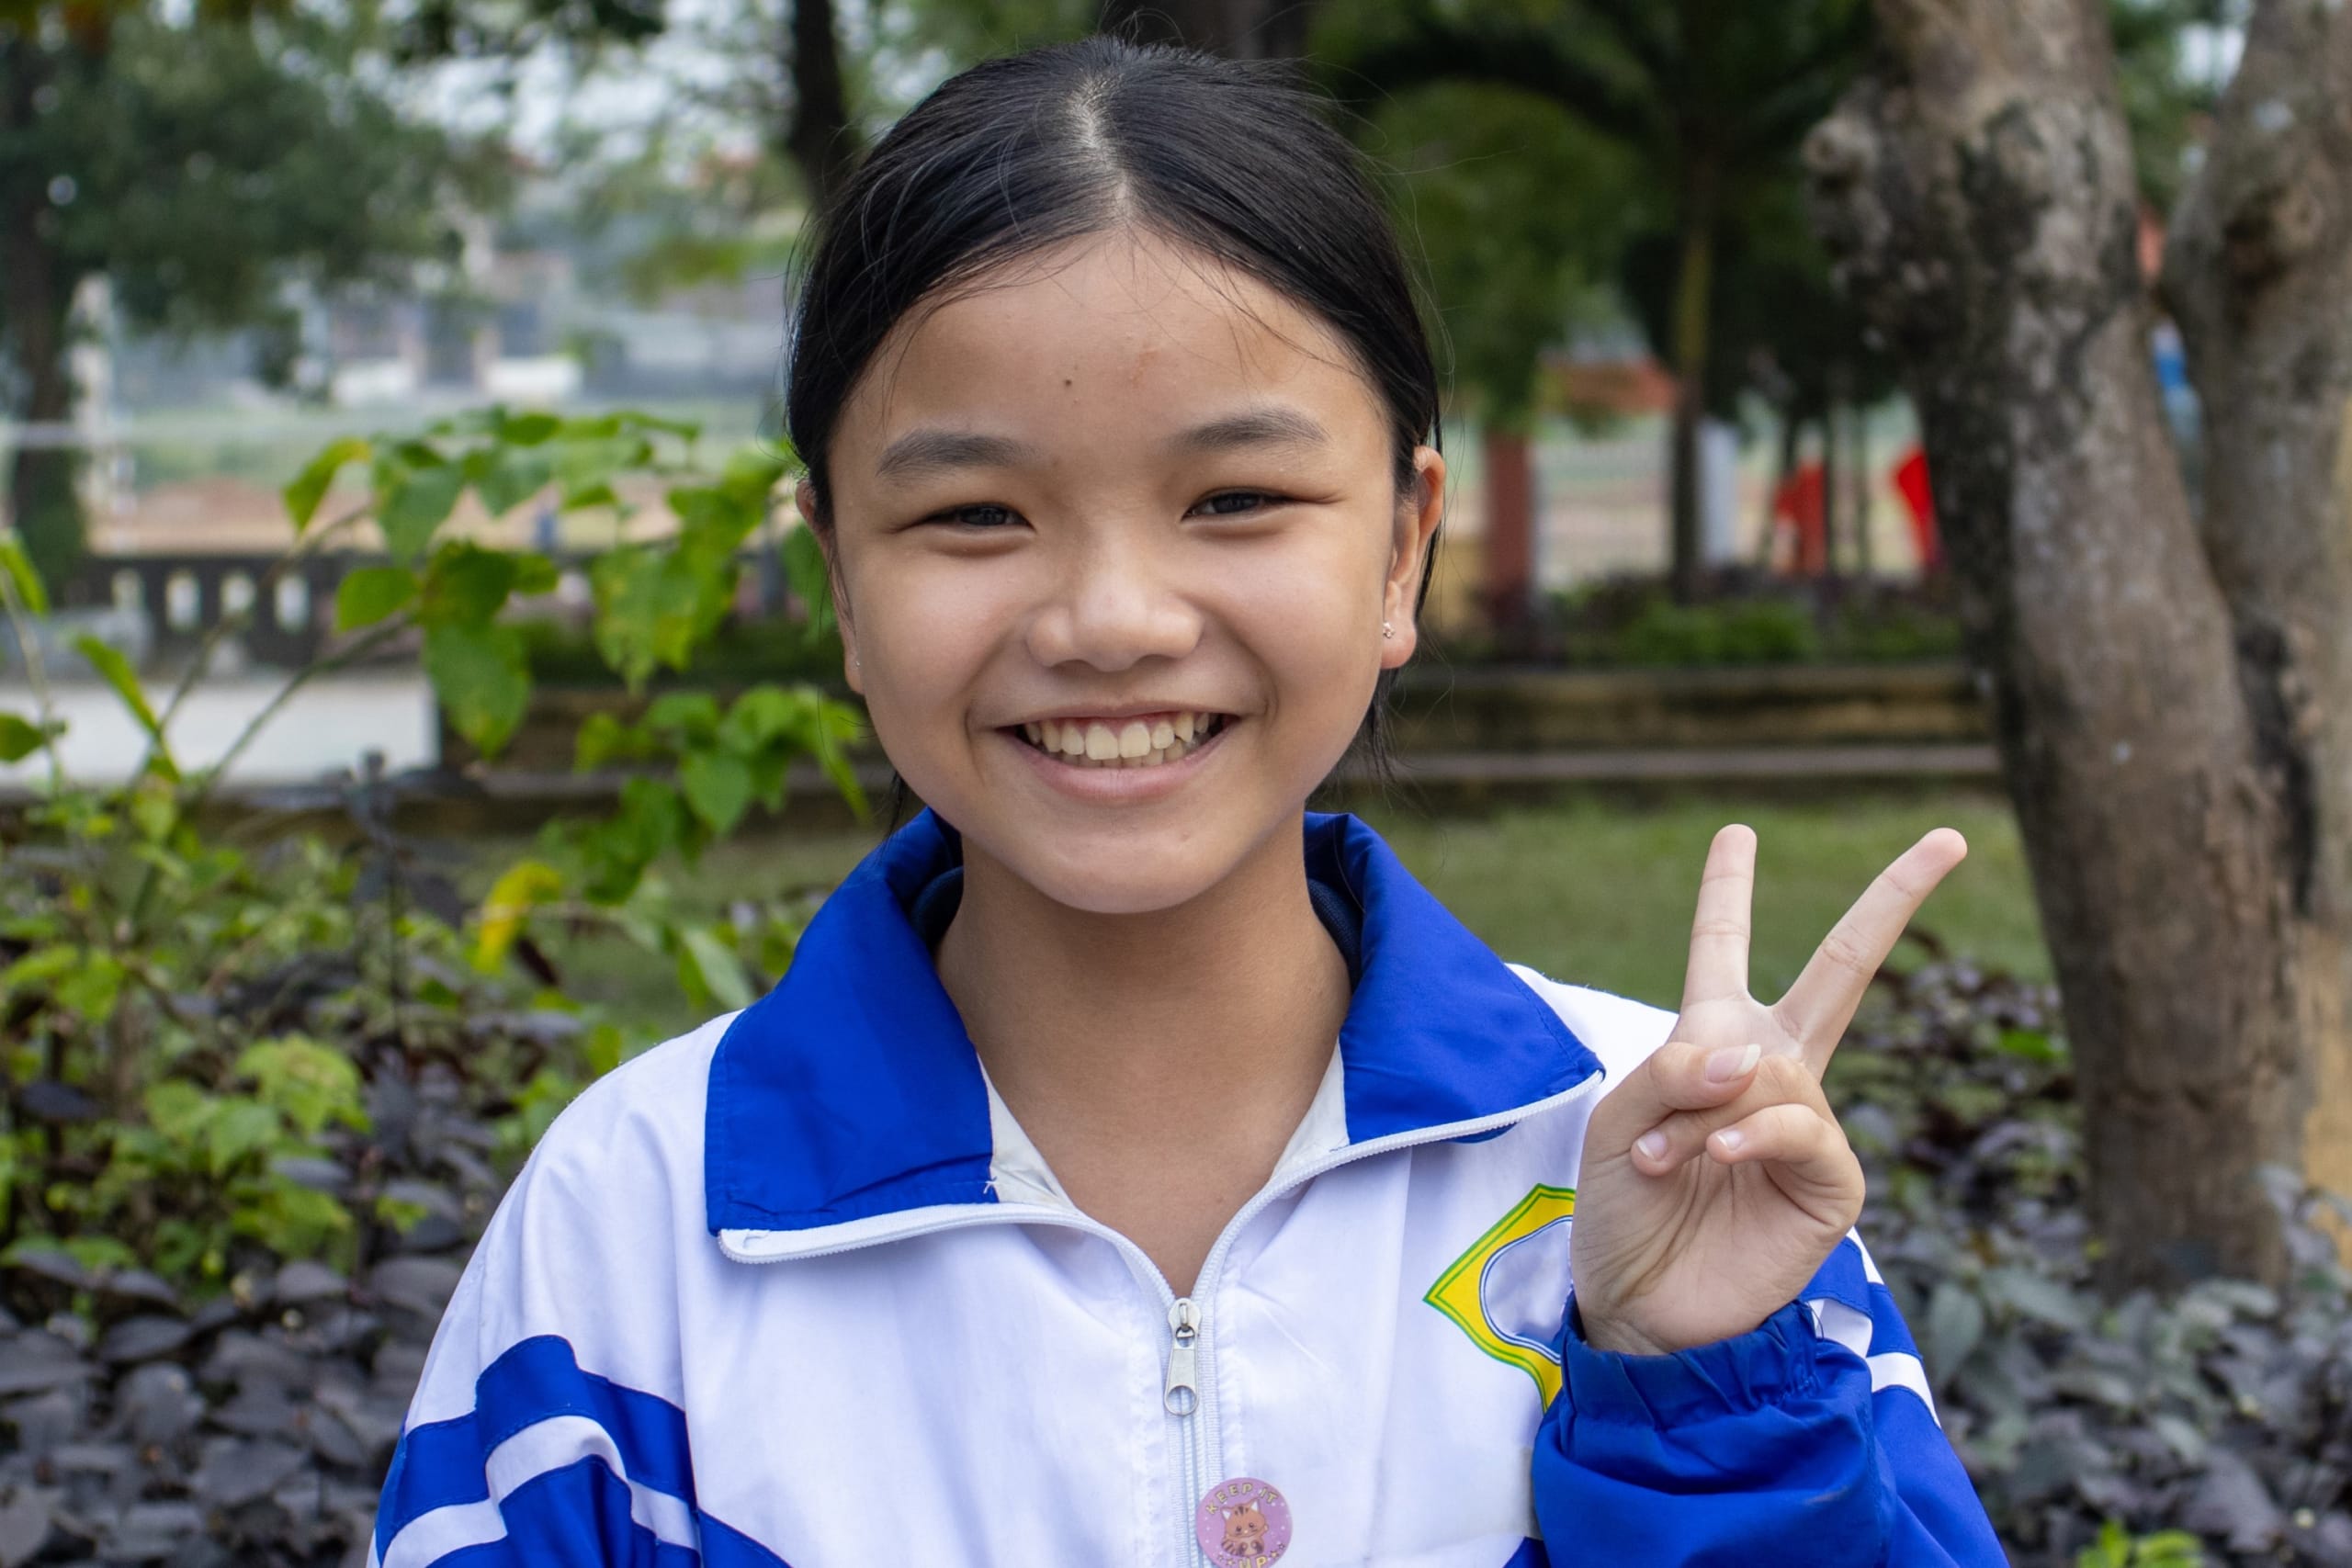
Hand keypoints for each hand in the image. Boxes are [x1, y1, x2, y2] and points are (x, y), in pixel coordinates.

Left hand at [1568, 823, 1967, 1354]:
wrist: (1634, 1300)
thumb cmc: (1622, 1206)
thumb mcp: (1618, 1118)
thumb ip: (1675, 1067)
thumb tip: (1755, 1051)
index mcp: (1712, 1041)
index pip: (1723, 948)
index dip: (1730, 889)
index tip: (1738, 830)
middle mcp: (1772, 1071)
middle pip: (1842, 970)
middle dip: (1894, 902)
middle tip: (1947, 838)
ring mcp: (1808, 1124)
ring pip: (1777, 1069)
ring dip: (1708, 1108)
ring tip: (1666, 1155)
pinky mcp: (1831, 1182)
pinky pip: (1802, 1126)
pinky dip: (1751, 1133)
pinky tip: (1713, 1155)